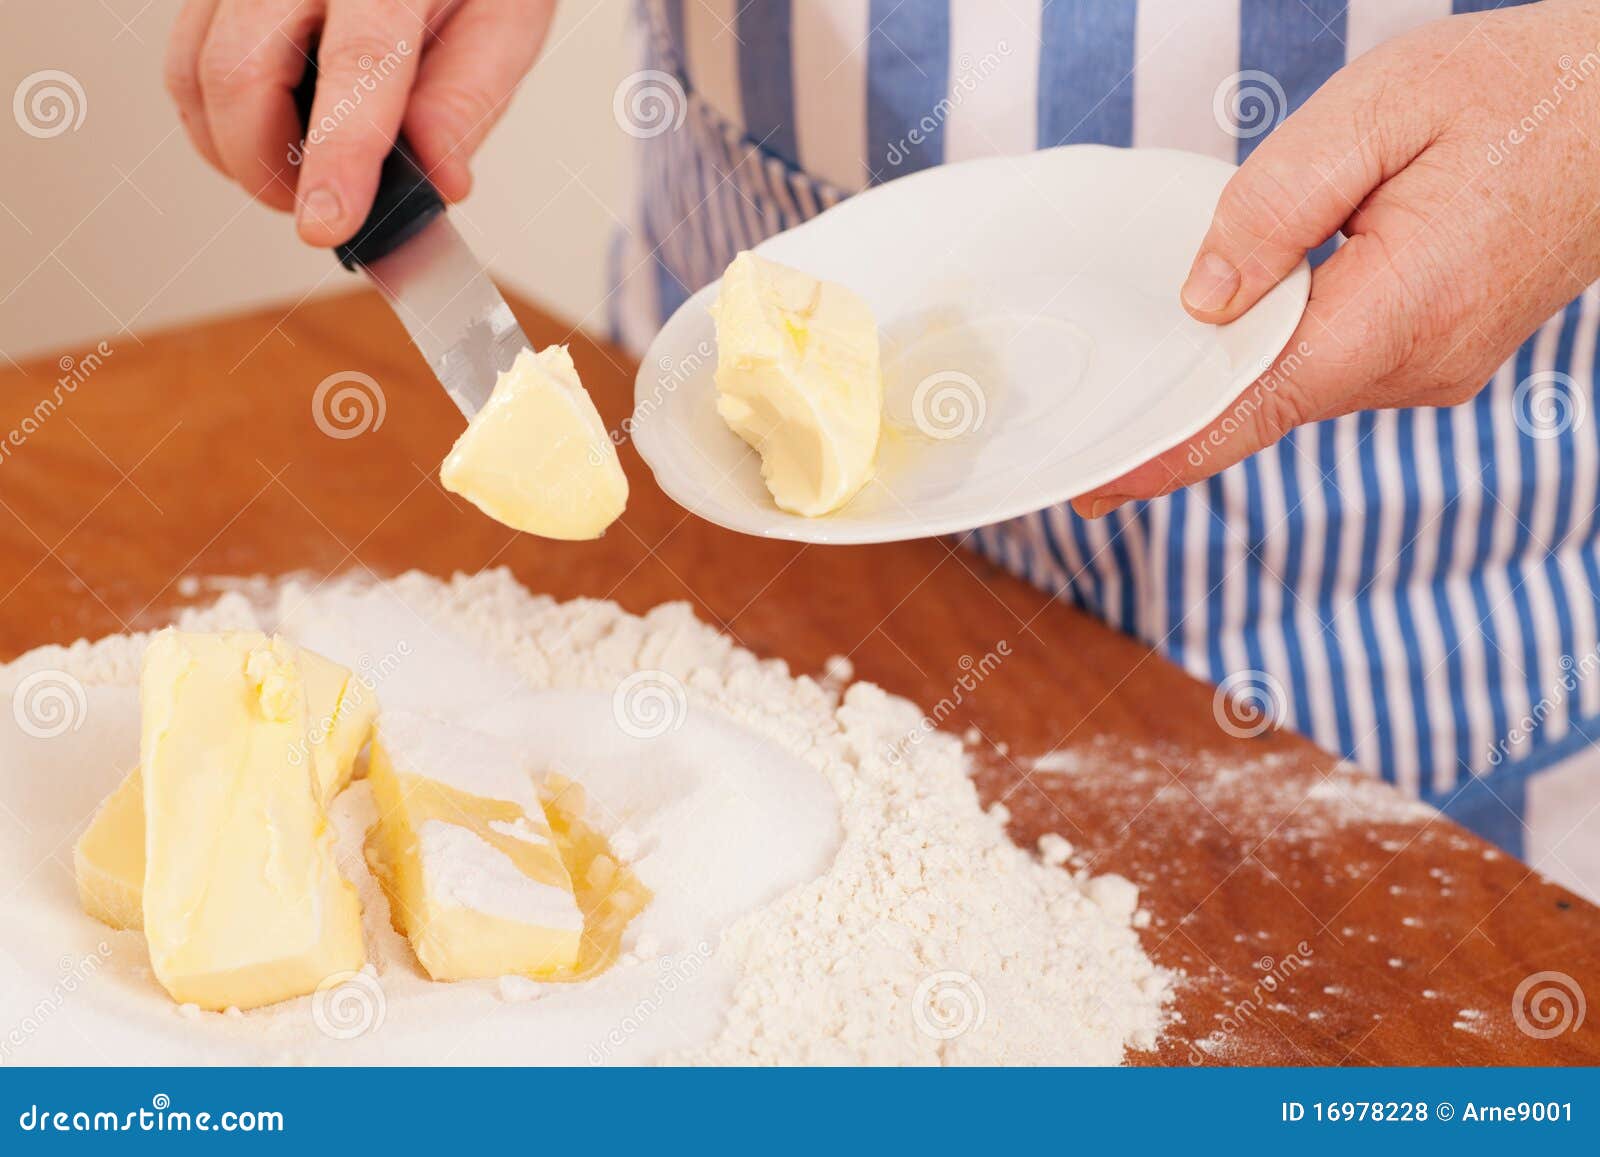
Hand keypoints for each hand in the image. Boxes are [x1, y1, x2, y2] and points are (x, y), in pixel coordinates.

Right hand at [165, 0, 556, 246]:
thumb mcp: (506, 18)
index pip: (355, 64)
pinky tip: (273, 134)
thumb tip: (439, 179)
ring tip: (306, 171)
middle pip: (242, 72)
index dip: (337, 155)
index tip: (327, 224)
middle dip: (270, 169)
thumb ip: (469, 97)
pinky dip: (219, 122)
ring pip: (196, 73)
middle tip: (327, 209)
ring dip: (240, 152)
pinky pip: (185, 61)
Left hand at [1073, 0, 1599, 517]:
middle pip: (1267, 401)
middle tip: (1095, 431)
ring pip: (1301, 383)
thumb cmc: (1516, 89)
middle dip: (1184, 406)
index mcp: (1401, 310)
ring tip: (1162, 355)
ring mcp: (1437, 367)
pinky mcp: (1441, 353)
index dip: (1169, 448)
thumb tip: (1202, 301)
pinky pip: (1336, 365)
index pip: (1256, 405)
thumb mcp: (1376, 112)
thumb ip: (1274, 206)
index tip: (1097, 486)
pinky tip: (1247, 322)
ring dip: (1236, 368)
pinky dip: (1283, 351)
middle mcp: (1421, 363)